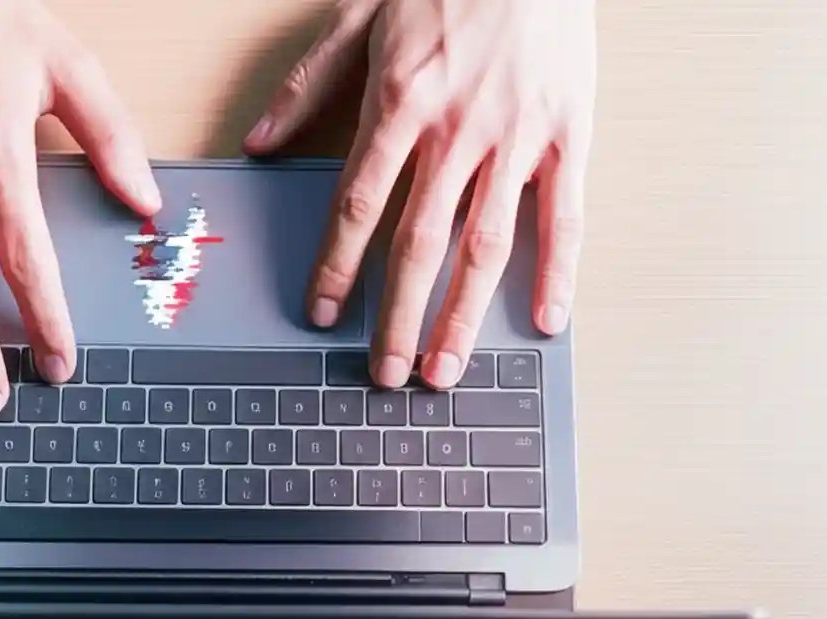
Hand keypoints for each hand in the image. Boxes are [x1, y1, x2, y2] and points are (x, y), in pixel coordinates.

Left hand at [245, 0, 595, 387]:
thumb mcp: (358, 17)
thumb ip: (307, 86)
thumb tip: (258, 143)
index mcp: (399, 105)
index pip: (359, 207)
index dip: (338, 267)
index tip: (324, 314)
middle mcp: (455, 132)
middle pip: (419, 243)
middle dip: (398, 317)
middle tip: (385, 374)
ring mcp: (517, 138)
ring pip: (487, 245)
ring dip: (465, 316)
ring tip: (446, 368)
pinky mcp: (569, 134)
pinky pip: (566, 216)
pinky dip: (560, 272)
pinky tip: (547, 319)